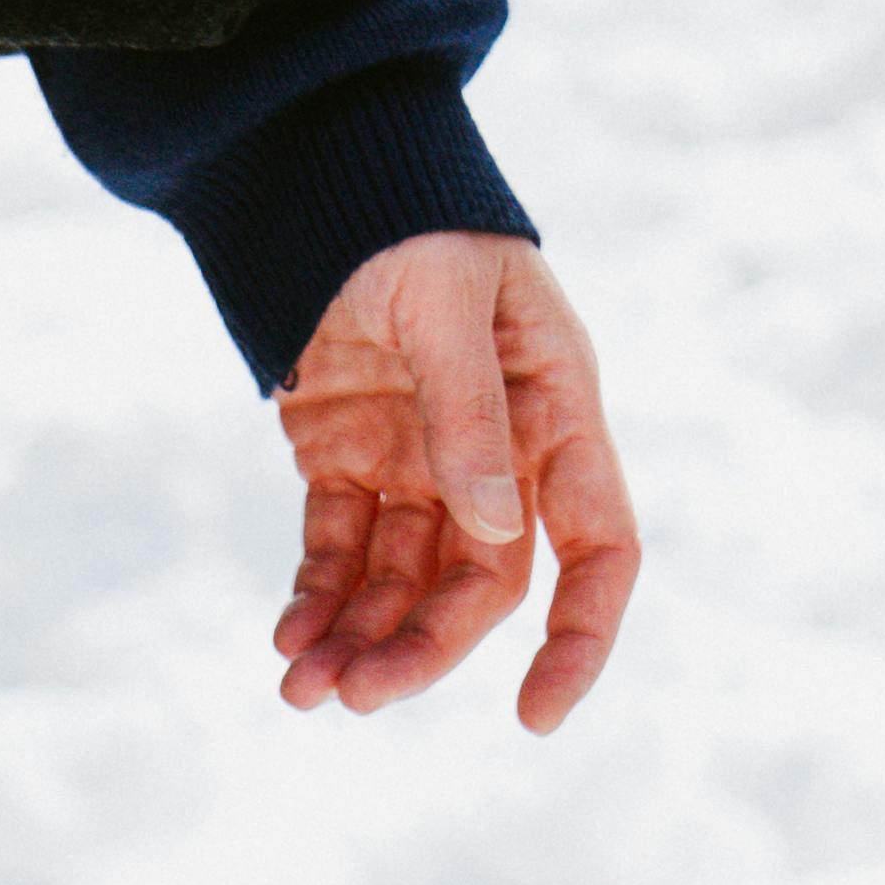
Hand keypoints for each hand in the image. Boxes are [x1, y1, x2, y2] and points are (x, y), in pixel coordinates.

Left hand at [271, 233, 639, 732]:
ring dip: (358, 642)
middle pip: (481, 587)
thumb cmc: (407, 214)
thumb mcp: (445, 299)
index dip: (579, 634)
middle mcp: (499, 452)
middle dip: (420, 650)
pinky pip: (340, 556)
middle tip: (353, 698)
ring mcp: (423, 462)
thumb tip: (496, 529)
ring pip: (404, 586)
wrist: (321, 170)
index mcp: (554, 408)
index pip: (597, 542)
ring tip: (299, 688)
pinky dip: (316, 603)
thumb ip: (469, 410)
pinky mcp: (350, 463)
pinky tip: (286, 644)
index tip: (535, 715)